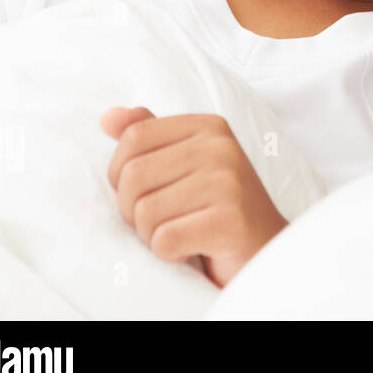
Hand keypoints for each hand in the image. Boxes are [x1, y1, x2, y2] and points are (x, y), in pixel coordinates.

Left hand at [101, 107, 286, 287]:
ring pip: (144, 213)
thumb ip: (149, 136)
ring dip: (153, 236)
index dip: (123, 174)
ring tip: (185, 233)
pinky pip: (164, 240)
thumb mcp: (185, 164)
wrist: (266, 251)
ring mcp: (229, 183)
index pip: (133, 138)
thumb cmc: (217, 209)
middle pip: (133, 177)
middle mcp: (222, 147)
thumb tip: (107, 118)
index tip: (153, 191)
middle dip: (135, 210)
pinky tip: (194, 249)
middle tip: (169, 219)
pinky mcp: (229, 220)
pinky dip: (170, 254)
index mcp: (209, 127)